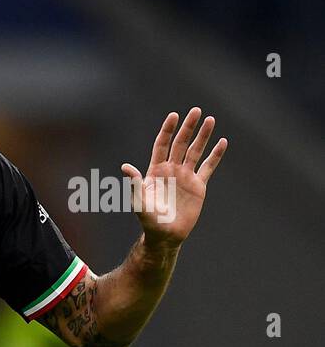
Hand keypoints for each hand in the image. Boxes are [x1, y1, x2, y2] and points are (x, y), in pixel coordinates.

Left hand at [122, 107, 227, 248]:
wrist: (166, 235)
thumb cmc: (149, 220)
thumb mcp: (139, 201)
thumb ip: (134, 183)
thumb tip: (125, 166)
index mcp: (156, 171)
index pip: (162, 145)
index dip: (167, 131)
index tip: (174, 115)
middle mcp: (171, 170)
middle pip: (180, 143)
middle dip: (188, 127)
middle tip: (196, 110)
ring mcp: (185, 176)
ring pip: (196, 151)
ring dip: (203, 136)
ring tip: (211, 120)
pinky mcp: (198, 186)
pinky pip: (208, 167)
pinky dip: (215, 155)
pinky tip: (222, 142)